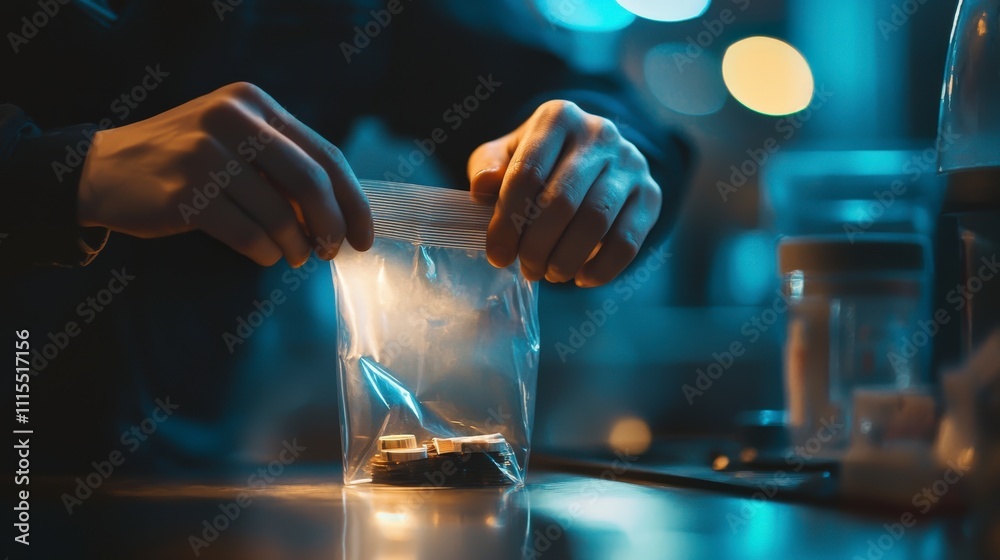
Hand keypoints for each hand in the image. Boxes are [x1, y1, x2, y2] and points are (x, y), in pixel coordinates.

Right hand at [77, 82, 372, 266]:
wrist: (104, 170)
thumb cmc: (186, 162)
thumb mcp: (235, 141)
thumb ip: (283, 163)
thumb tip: (342, 213)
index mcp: (253, 103)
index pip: (325, 154)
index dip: (353, 200)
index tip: (365, 235)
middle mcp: (232, 120)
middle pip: (310, 181)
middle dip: (331, 225)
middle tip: (333, 252)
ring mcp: (206, 155)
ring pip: (279, 215)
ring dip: (296, 246)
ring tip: (295, 257)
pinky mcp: (186, 193)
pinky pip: (249, 235)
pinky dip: (265, 254)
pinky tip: (263, 255)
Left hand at [467, 100, 660, 286]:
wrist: (593, 159)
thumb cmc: (539, 160)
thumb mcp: (506, 155)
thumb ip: (487, 168)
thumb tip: (482, 187)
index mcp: (557, 117)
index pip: (527, 173)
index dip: (507, 221)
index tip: (497, 255)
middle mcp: (599, 133)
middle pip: (562, 201)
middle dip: (537, 246)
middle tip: (526, 268)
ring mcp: (630, 162)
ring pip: (595, 222)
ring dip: (566, 259)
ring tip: (549, 274)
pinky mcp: (650, 193)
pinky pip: (627, 240)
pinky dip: (602, 268)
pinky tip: (582, 278)